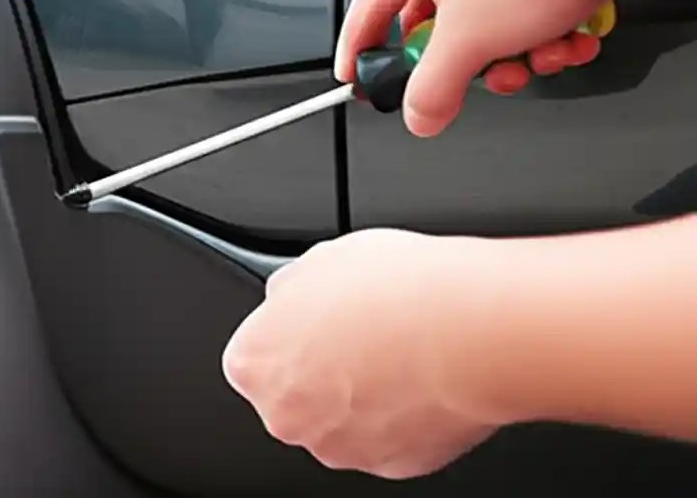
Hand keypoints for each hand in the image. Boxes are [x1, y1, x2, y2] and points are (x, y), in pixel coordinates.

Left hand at [222, 229, 503, 479]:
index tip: (316, 318)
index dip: (290, 331)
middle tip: (365, 331)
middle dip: (324, 368)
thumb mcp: (319, 259)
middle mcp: (288, 417)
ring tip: (403, 349)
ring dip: (364, 393)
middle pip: (295, 393)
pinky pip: (392, 438)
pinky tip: (426, 377)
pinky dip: (406, 414)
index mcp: (254, 365)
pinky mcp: (395, 466)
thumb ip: (289, 288)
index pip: (256, 354)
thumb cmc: (396, 289)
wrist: (471, 329)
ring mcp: (341, 447)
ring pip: (343, 420)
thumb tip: (290, 293)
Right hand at [336, 0, 628, 136]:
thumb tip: (419, 115)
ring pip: (484, 30)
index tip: (356, 79)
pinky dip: (540, 39)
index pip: (368, 9)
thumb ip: (432, 89)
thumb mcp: (467, 44)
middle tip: (470, 79)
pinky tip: (562, 39)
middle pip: (434, 29)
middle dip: (462, 64)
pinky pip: (521, 19)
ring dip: (511, 57)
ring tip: (533, 56)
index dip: (358, 50)